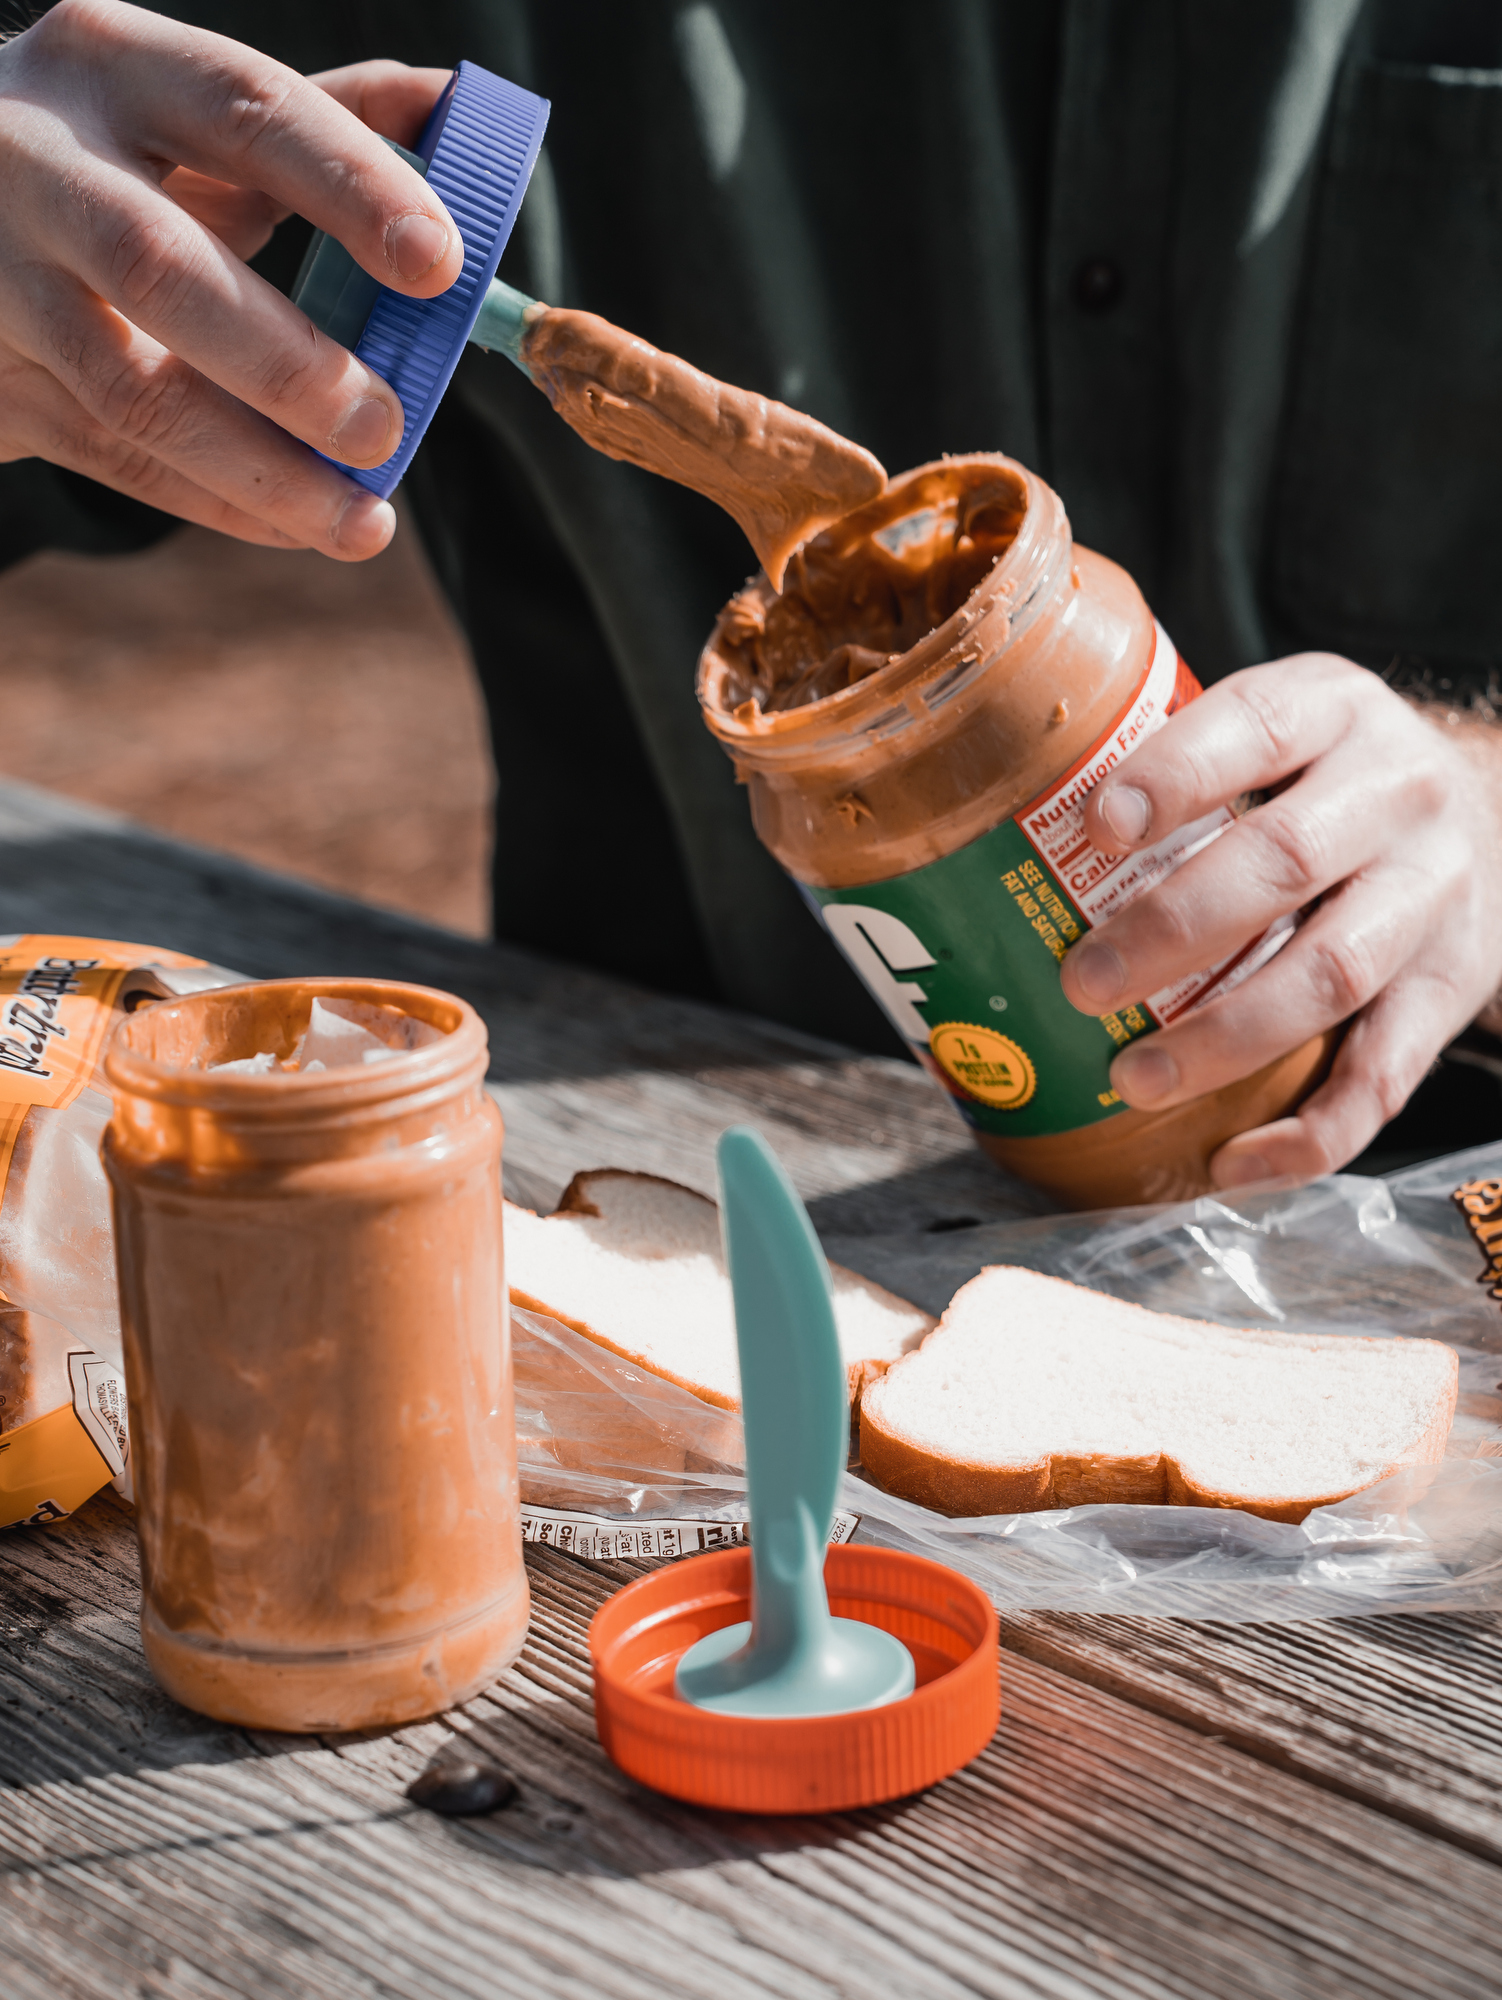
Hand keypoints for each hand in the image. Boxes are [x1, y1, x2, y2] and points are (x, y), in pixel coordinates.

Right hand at [0, 0, 461, 557]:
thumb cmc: (115, 156)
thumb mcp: (196, 112)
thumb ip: (330, 115)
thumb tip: (465, 113)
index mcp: (116, 67)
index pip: (245, 111)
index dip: (348, 185)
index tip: (440, 264)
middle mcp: (40, 162)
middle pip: (161, 269)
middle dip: (288, 364)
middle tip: (385, 428)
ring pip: (132, 390)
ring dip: (261, 471)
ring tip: (362, 521)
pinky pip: (116, 456)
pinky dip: (219, 501)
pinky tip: (299, 525)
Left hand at [1058, 654, 1501, 1185]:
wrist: (1497, 821)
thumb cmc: (1332, 782)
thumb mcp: (1283, 725)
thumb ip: (1180, 762)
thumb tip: (999, 829)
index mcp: (1332, 711)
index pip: (1253, 728)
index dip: (1174, 777)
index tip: (1097, 828)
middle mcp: (1395, 795)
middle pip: (1283, 862)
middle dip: (1172, 930)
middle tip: (1082, 984)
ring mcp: (1431, 896)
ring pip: (1332, 974)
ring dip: (1224, 1037)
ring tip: (1135, 1078)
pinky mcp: (1450, 988)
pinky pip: (1385, 1073)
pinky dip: (1310, 1131)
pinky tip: (1234, 1160)